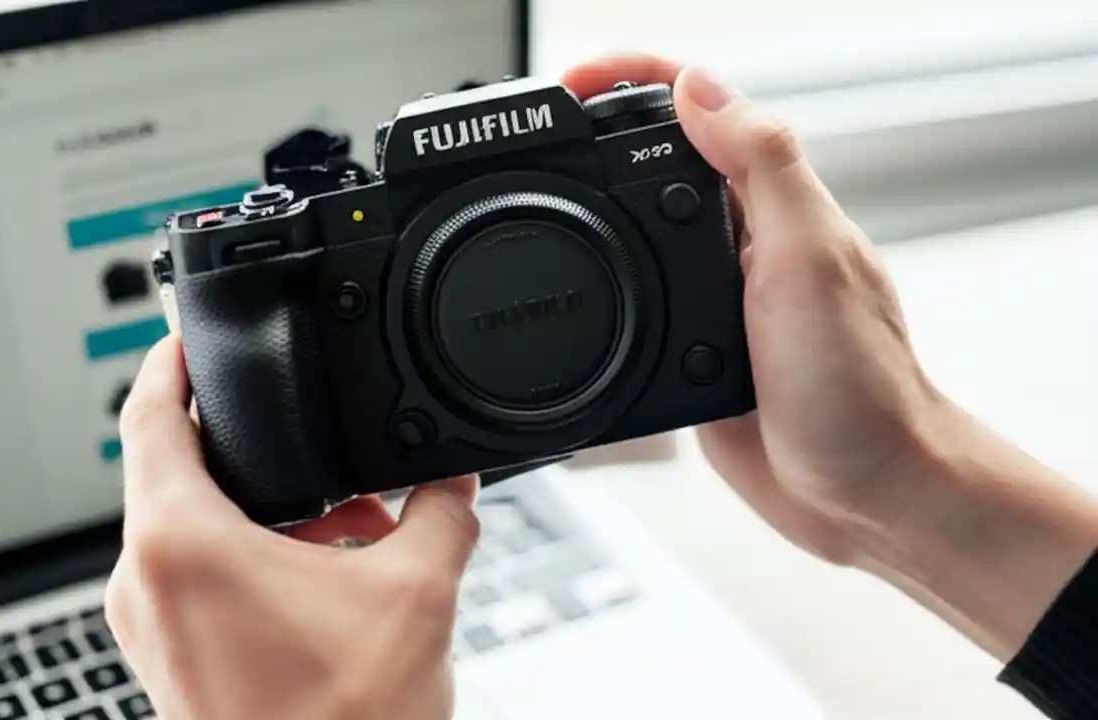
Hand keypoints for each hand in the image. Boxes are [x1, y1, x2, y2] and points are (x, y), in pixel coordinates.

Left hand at [105, 335, 479, 719]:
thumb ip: (443, 511)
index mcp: (179, 544)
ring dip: (271, 511)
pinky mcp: (170, 659)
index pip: (145, 415)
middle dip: (264, 452)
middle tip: (330, 452)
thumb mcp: (418, 595)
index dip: (167, 360)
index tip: (186, 330)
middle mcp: (145, 582)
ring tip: (356, 526)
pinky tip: (332, 576)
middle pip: (182, 473)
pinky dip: (258, 557)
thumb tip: (453, 475)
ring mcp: (151, 627)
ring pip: (199, 529)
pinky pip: (202, 577)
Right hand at [566, 56, 933, 563]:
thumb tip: (698, 86)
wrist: (864, 500)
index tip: (571, 85)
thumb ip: (761, 168)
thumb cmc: (861, 391)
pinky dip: (600, 285)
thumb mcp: (808, 261)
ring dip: (591, 205)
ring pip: (640, 231)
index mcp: (774, 204)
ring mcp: (715, 297)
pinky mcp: (692, 350)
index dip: (633, 81)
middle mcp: (744, 241)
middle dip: (595, 134)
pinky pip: (637, 302)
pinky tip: (578, 288)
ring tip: (538, 193)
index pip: (699, 109)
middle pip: (659, 159)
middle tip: (537, 133)